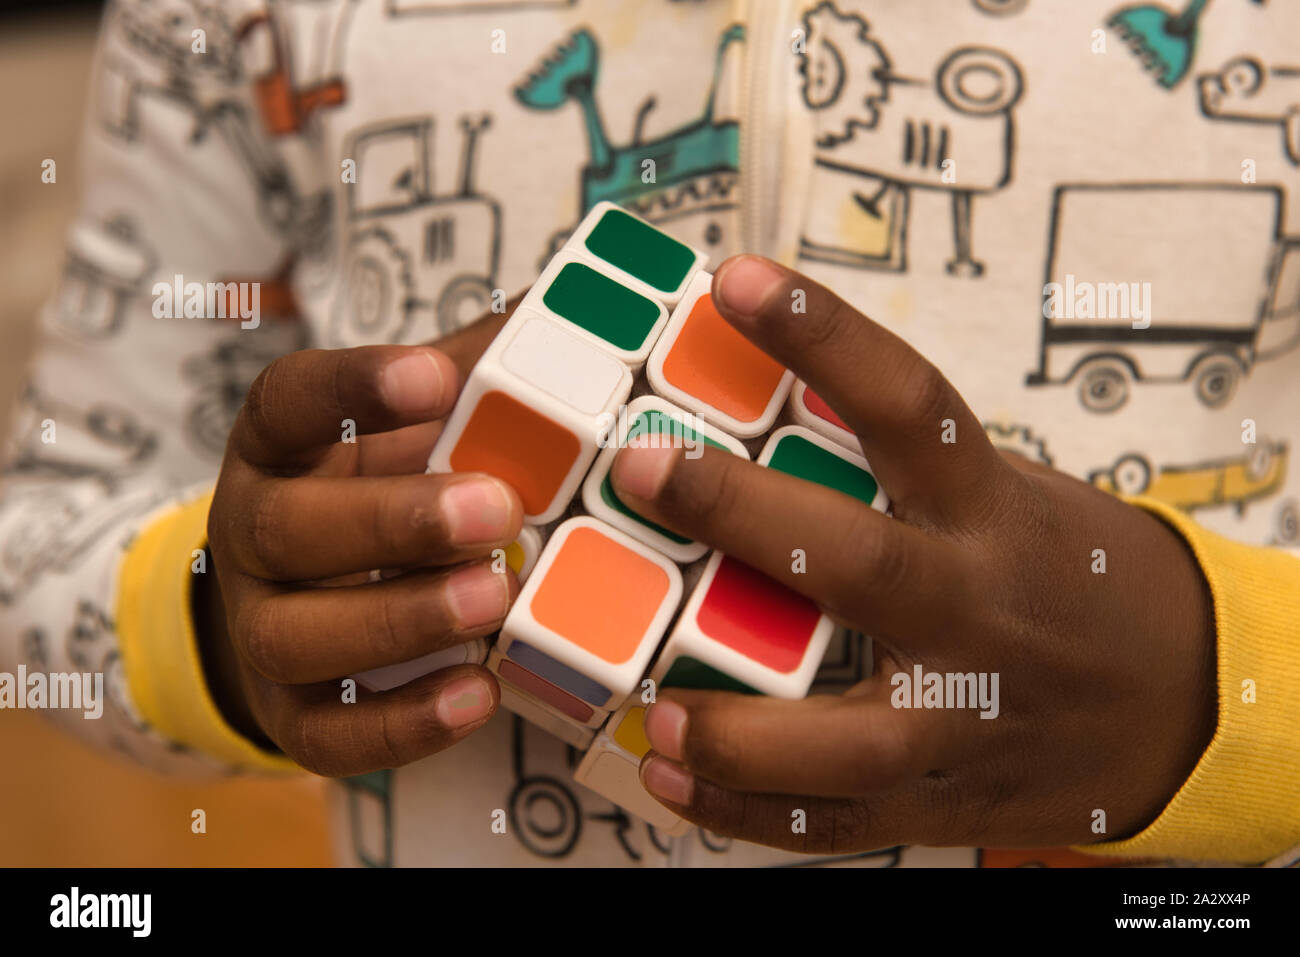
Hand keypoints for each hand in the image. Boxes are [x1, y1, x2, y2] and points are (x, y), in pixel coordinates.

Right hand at [201, 311, 522, 775]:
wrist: (314, 600)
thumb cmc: (389, 490)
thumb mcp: (421, 427)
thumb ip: (479, 375)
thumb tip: (570, 317)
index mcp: (280, 449)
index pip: (288, 402)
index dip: (351, 388)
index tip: (432, 376)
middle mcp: (251, 535)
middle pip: (285, 529)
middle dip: (393, 522)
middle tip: (496, 509)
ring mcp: (261, 628)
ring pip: (295, 637)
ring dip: (399, 620)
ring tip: (493, 598)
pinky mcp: (291, 714)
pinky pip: (326, 735)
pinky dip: (402, 723)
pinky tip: (481, 693)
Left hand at [610, 256, 1216, 852]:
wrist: (1185, 702)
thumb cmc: (1068, 579)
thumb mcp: (1004, 497)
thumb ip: (901, 474)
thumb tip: (755, 409)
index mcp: (990, 513)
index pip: (908, 403)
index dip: (823, 334)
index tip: (737, 279)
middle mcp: (977, 609)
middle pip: (861, 562)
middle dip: (742, 514)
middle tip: (640, 470)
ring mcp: (964, 716)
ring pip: (849, 741)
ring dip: (739, 732)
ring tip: (651, 709)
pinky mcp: (947, 799)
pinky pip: (842, 825)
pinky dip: (750, 813)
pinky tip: (675, 778)